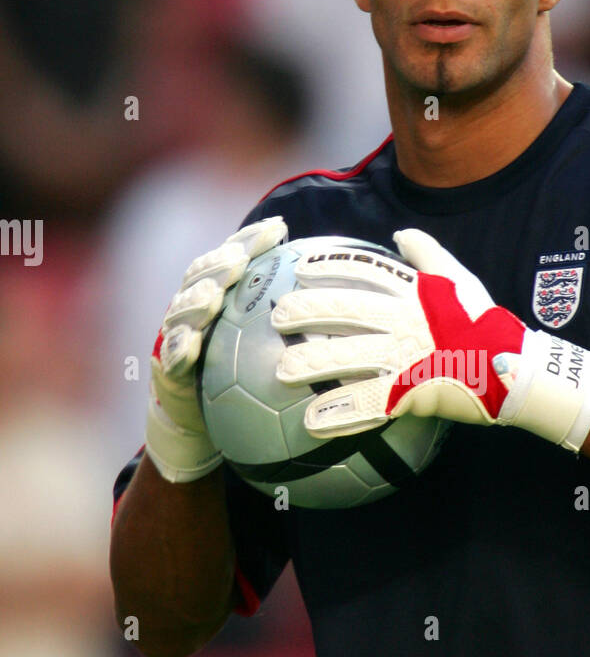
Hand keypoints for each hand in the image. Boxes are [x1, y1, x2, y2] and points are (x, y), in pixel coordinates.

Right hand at [146, 217, 287, 481]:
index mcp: (221, 296)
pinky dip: (179, 349)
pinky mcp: (165, 370)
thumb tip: (357, 305)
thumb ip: (301, 326)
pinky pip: (170, 358)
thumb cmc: (248, 386)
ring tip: (212, 296)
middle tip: (238, 260)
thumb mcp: (275, 352)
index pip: (236, 259)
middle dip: (218, 264)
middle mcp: (194, 310)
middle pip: (202, 276)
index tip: (278, 229)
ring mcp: (175, 337)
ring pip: (180, 311)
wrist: (207, 426)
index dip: (253, 241)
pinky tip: (192, 345)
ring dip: (194, 301)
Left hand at [271, 229, 589, 452]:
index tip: (302, 268)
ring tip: (282, 370)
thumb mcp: (460, 281)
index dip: (330, 266)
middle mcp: (405, 321)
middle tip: (278, 315)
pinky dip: (338, 414)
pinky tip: (311, 421)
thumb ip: (428, 255)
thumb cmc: (485, 325)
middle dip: (307, 311)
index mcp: (414, 293)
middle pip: (345, 311)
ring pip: (348, 358)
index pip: (364, 271)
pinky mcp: (410, 393)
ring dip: (311, 364)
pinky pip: (366, 404)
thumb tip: (401, 232)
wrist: (513, 371)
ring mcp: (405, 357)